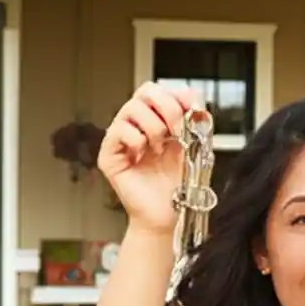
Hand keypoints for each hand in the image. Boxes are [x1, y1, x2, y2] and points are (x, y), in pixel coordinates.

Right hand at [98, 82, 201, 234]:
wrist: (168, 216)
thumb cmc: (179, 186)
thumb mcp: (195, 148)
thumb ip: (195, 122)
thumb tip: (194, 101)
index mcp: (158, 120)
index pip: (161, 90)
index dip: (178, 95)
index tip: (193, 111)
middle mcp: (138, 125)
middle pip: (146, 90)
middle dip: (168, 107)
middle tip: (177, 131)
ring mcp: (121, 138)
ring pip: (132, 108)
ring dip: (154, 126)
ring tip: (160, 148)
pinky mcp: (109, 155)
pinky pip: (118, 130)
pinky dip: (137, 139)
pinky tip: (144, 155)